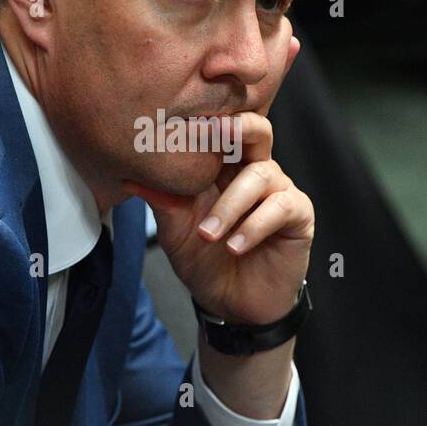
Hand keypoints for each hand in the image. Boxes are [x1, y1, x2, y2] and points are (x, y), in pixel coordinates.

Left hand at [124, 110, 313, 326]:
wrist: (233, 305)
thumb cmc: (205, 261)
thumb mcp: (174, 231)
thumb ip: (160, 200)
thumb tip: (128, 177)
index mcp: (224, 167)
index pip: (220, 130)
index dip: (204, 120)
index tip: (179, 120)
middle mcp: (254, 170)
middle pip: (257, 130)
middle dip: (236, 127)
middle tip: (213, 131)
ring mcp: (279, 190)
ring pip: (259, 175)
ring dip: (229, 206)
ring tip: (209, 236)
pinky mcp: (298, 215)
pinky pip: (280, 207)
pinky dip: (253, 226)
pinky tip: (234, 247)